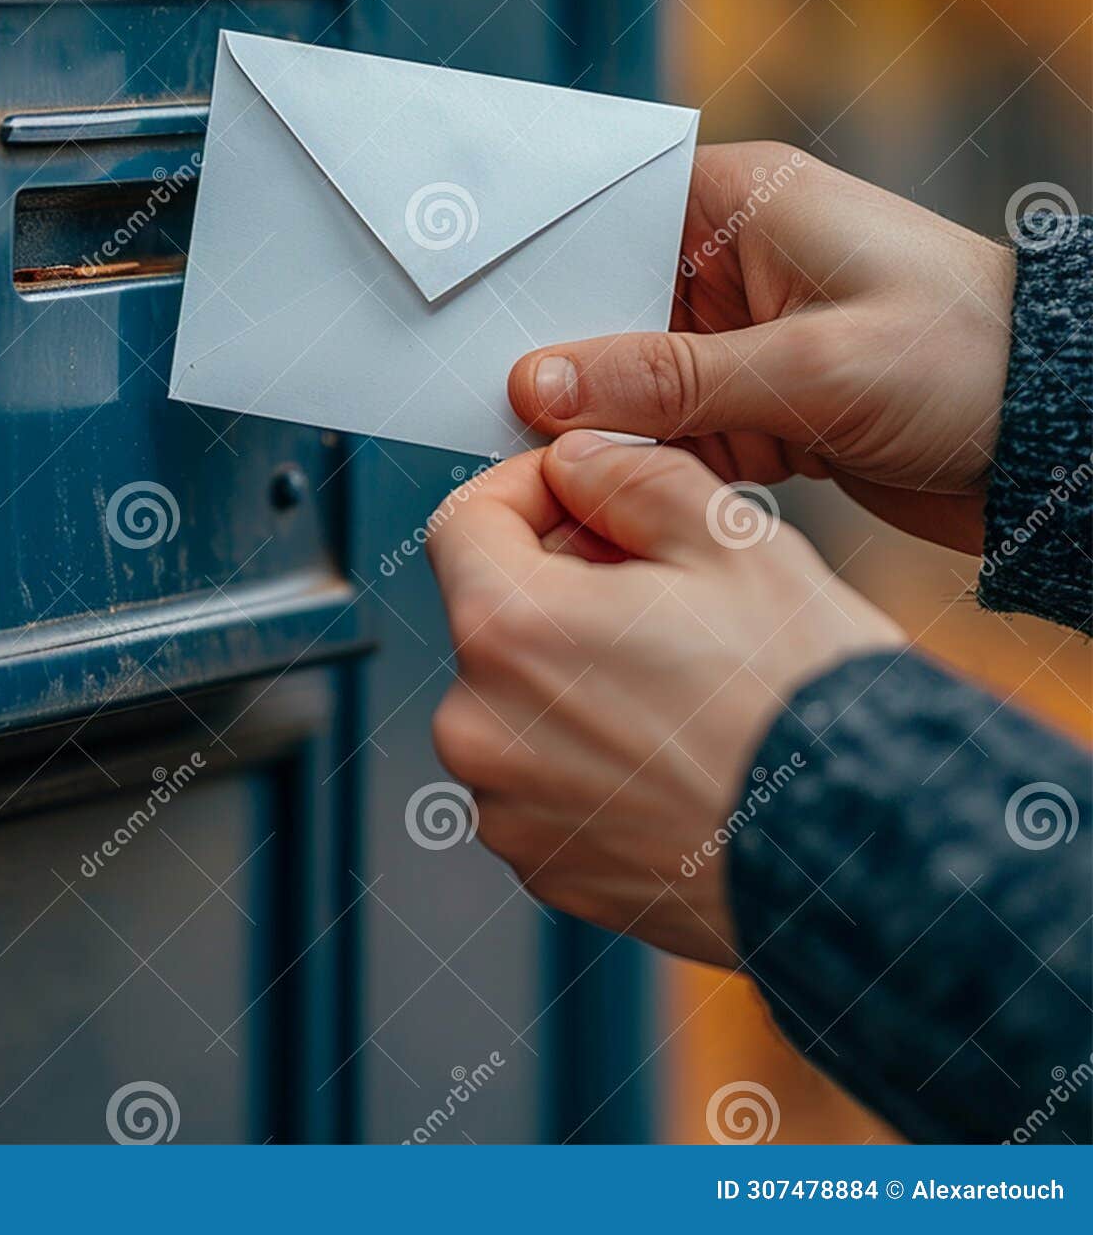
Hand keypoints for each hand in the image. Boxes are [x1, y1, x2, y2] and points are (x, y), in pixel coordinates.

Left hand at [428, 434, 904, 965]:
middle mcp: (482, 730)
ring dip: (575, 672)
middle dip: (562, 584)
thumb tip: (578, 465)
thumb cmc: (806, 708)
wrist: (869, 854)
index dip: (526, 490)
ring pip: (519, 699)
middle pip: (493, 615)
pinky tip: (674, 748)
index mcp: (510, 634)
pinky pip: (543, 778)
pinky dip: (588, 752)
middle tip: (660, 590)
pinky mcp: (548, 867)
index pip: (462, 523)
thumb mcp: (731, 540)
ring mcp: (510, 810)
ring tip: (680, 680)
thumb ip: (627, 477)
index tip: (578, 495)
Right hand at [507, 143, 1013, 553]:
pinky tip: (615, 493)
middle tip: (483, 403)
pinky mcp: (759, 401)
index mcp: (739, 203)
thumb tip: (539, 384)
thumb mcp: (809, 367)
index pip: (603, 213)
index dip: (536, 260)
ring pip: (632, 378)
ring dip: (604, 424)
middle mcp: (730, 261)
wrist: (1064, 436)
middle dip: (558, 360)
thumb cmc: (966, 359)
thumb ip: (668, 380)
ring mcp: (742, 335)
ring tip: (542, 462)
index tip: (470, 306)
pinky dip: (652, 463)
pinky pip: (674, 429)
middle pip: (604, 303)